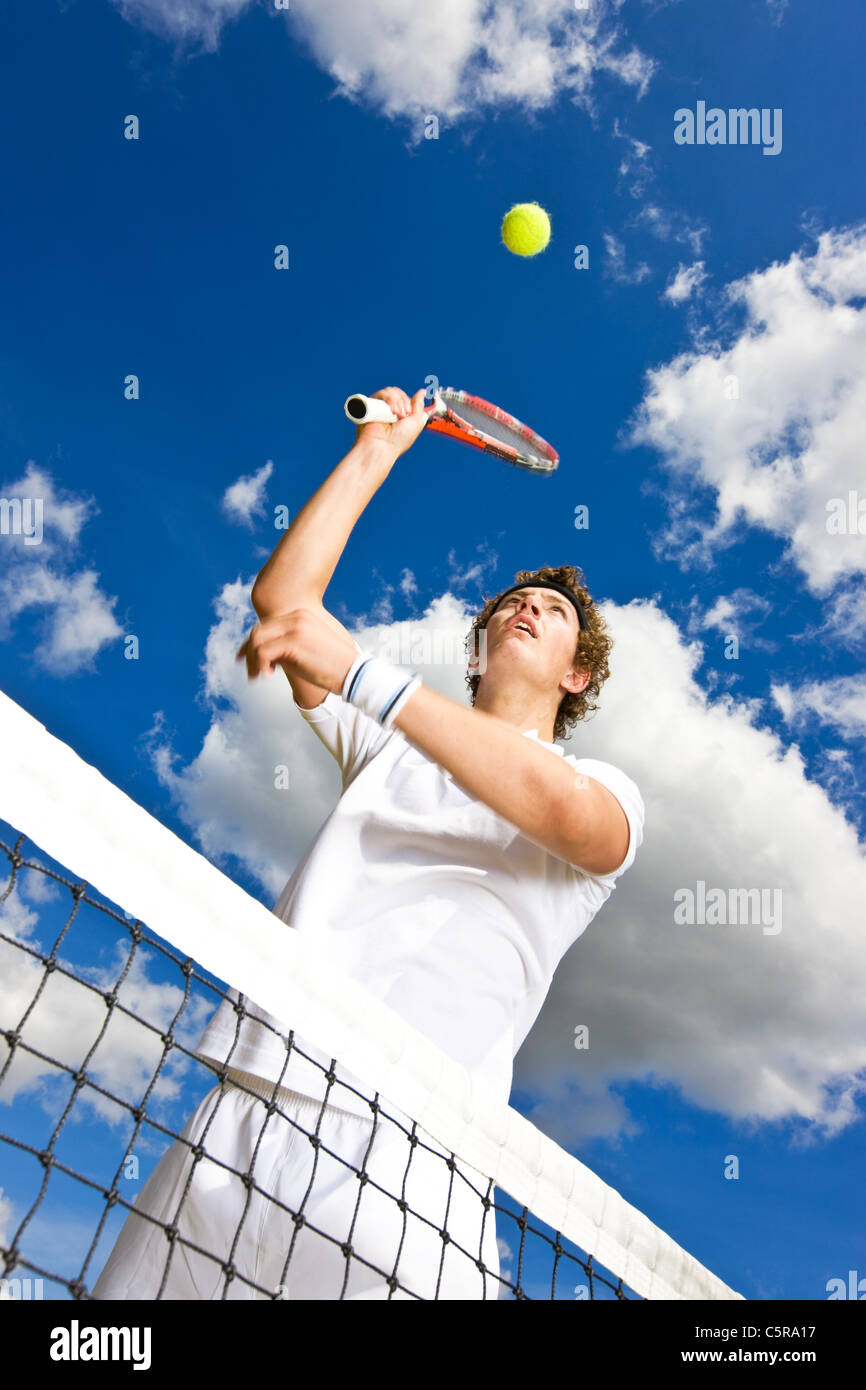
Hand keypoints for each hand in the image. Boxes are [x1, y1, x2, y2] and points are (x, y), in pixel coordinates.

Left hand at [236, 607, 356, 692]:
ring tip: (257, 676)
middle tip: (250, 672)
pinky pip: (263, 652)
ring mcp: (294, 628)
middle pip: (258, 631)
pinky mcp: (293, 642)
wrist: (353, 672)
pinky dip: (261, 666)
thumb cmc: (334, 665)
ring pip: (257, 641)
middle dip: (249, 652)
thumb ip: (290, 644)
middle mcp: (296, 617)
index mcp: (301, 615)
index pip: (267, 625)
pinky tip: (269, 676)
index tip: (245, 657)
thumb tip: (269, 655)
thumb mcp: (310, 647)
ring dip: (253, 661)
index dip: (252, 643)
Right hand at [355, 386, 428, 457]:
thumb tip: (422, 391)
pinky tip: (391, 410)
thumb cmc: (399, 439)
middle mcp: (389, 410)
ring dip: (397, 401)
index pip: (405, 398)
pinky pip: (381, 393)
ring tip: (397, 414)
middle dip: (403, 401)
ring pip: (390, 391)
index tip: (409, 413)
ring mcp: (380, 407)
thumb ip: (419, 405)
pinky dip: (388, 398)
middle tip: (404, 415)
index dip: (409, 402)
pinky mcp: (371, 405)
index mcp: (400, 415)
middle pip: (398, 392)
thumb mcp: (416, 422)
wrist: (382, 446)